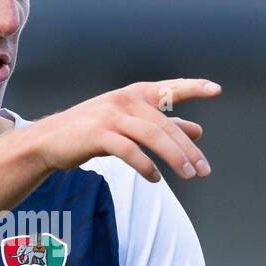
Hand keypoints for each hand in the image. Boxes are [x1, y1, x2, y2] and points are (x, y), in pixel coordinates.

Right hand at [26, 79, 219, 182]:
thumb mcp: (129, 124)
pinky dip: (145, 165)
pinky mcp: (98, 134)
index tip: (216, 90)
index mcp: (134, 94)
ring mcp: (110, 115)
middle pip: (165, 124)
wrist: (49, 140)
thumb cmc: (91, 132)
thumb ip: (162, 126)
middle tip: (204, 170)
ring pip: (151, 136)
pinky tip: (155, 178)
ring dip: (173, 157)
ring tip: (187, 175)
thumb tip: (198, 130)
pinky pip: (129, 150)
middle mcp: (124, 99)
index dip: (193, 87)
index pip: (169, 88)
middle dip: (187, 149)